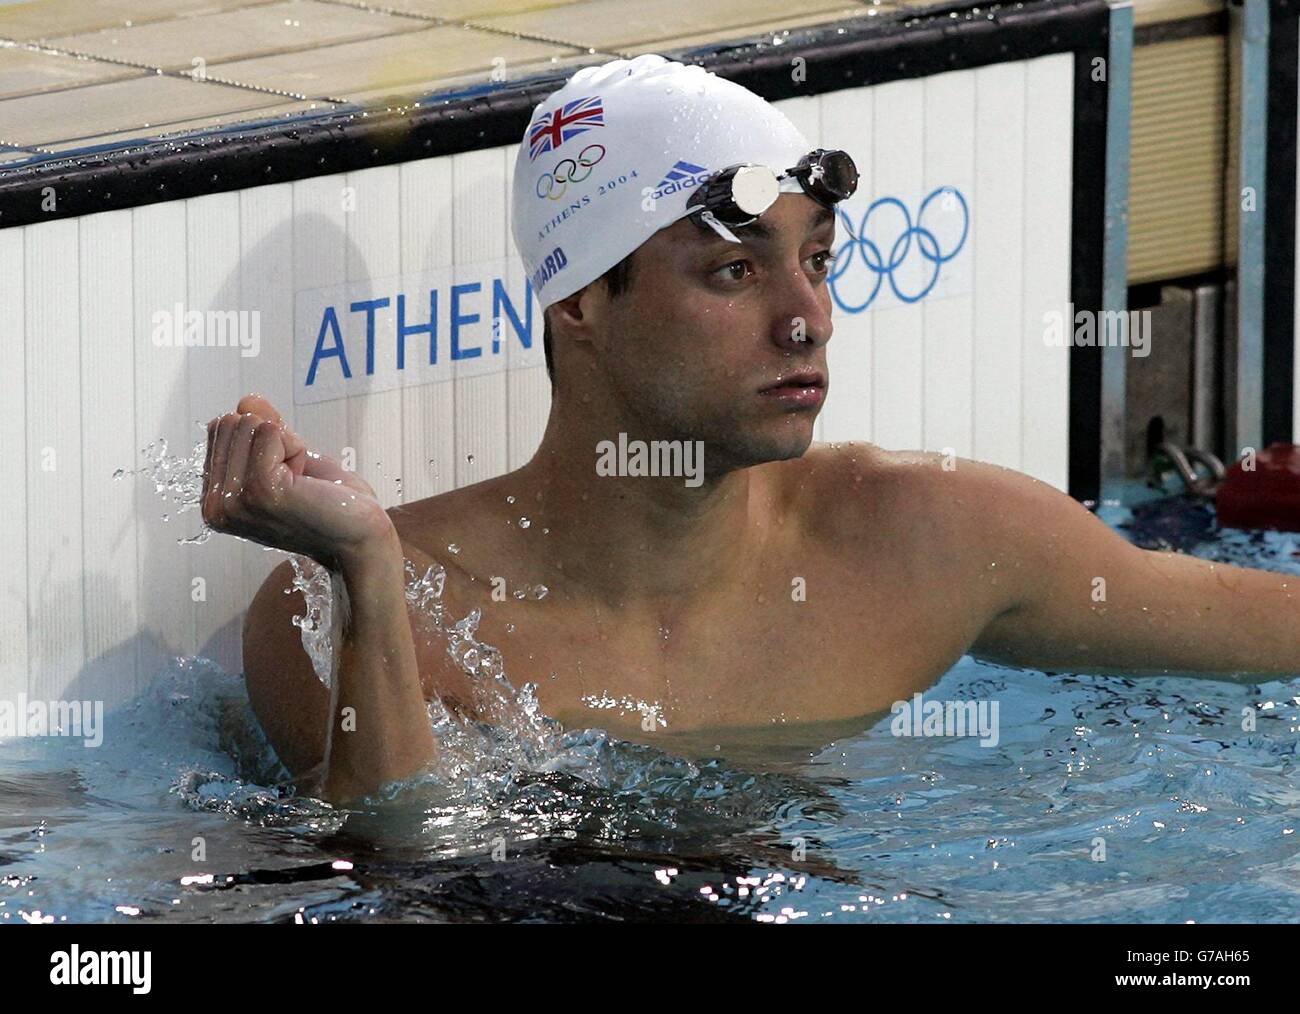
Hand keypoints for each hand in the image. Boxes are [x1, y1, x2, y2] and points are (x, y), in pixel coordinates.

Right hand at [202, 394, 394, 570]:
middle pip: (230, 423)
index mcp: (215, 500)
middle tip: (296, 477)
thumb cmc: (329, 504)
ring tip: (301, 481)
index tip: (285, 472)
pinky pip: (269, 432)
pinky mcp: (261, 491)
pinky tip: (305, 479)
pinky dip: (295, 445)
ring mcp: (236, 501)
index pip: (220, 429)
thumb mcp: (287, 457)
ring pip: (248, 424)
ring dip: (286, 444)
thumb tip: (246, 401)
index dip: (262, 440)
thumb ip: (261, 429)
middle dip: (272, 439)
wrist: (358, 535)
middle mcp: (217, 506)